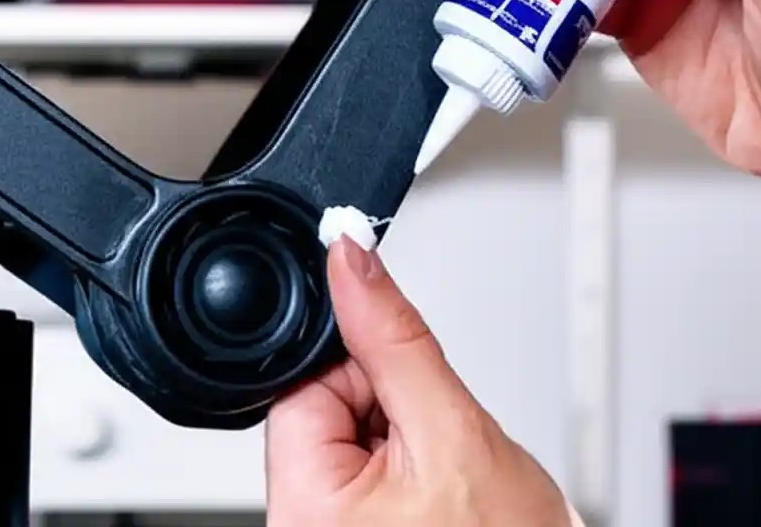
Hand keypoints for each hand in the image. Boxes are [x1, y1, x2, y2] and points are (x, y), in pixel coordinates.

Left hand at [265, 238, 579, 526]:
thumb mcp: (457, 433)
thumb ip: (397, 339)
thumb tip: (349, 259)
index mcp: (303, 507)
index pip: (303, 382)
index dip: (365, 368)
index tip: (409, 383)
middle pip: (325, 409)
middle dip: (389, 409)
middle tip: (440, 449)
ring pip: (352, 439)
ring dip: (402, 439)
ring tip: (447, 484)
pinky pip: (365, 476)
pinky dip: (406, 470)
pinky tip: (439, 499)